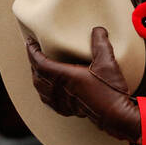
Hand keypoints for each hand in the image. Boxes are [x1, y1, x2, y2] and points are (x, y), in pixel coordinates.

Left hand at [25, 26, 141, 143]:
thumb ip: (101, 43)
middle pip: (36, 74)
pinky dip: (44, 92)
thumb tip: (98, 29)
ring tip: (38, 69)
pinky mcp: (68, 110)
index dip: (32, 51)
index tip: (29, 42)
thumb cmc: (110, 89)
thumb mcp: (107, 62)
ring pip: (40, 89)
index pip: (39, 62)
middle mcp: (58, 89)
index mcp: (63, 76)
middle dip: (33, 62)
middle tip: (34, 52)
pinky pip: (48, 100)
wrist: (116, 115)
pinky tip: (48, 90)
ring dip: (36, 77)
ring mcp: (62, 101)